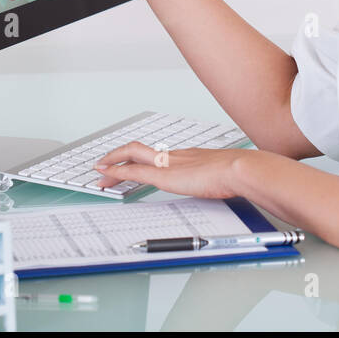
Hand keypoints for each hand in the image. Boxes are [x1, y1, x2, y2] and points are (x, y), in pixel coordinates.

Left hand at [92, 140, 250, 199]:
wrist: (239, 169)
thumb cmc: (238, 174)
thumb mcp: (225, 176)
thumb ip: (220, 180)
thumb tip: (226, 187)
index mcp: (188, 157)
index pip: (157, 155)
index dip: (142, 159)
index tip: (132, 164)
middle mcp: (175, 156)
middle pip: (139, 150)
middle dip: (119, 156)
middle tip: (104, 164)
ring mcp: (168, 164)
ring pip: (132, 156)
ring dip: (113, 163)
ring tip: (100, 171)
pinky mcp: (163, 175)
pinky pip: (133, 172)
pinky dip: (118, 173)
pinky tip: (107, 176)